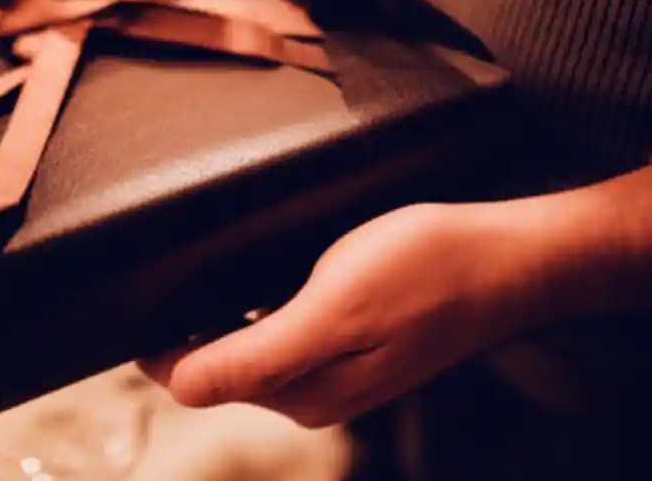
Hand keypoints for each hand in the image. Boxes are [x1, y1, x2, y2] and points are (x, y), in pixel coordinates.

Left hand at [141, 167, 651, 427]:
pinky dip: (259, 307)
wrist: (506, 257)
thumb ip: (256, 355)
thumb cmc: (428, 270)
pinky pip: (279, 332)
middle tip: (178, 263)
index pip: (193, 379)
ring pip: (245, 347)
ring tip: (216, 264)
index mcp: (301, 394)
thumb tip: (179, 385)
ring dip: (223, 314)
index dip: (160, 339)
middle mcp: (311, 392)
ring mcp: (333, 372)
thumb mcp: (333, 309)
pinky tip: (266, 273)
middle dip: (189, 325)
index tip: (145, 291)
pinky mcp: (350, 346)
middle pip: (216, 365)